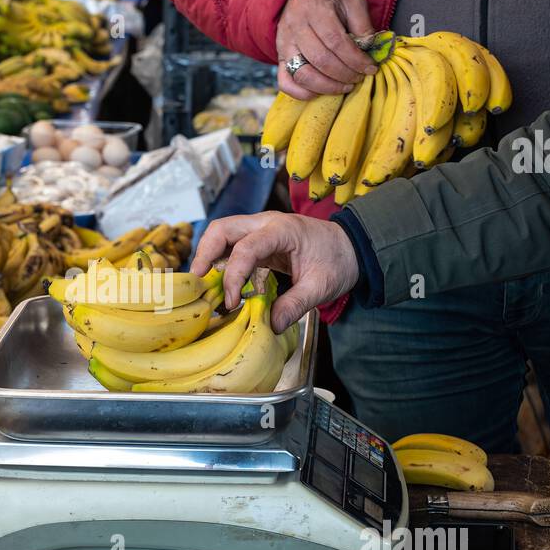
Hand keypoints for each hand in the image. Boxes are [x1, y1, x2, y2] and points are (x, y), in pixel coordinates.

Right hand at [192, 212, 360, 331]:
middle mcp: (266, 223)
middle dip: (204, 254)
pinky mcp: (260, 239)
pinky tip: (219, 283)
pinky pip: (231, 245)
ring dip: (208, 256)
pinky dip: (220, 261)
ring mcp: (261, 229)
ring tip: (203, 285)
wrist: (352, 247)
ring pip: (222, 234)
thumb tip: (271, 326)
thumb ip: (295, 304)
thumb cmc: (339, 261)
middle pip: (221, 229)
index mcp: (282, 230)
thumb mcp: (322, 286)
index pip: (245, 249)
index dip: (233, 277)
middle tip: (196, 284)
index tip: (232, 304)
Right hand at [276, 0, 377, 99]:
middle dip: (345, 74)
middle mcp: (295, 26)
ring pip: (303, 74)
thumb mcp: (352, 0)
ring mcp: (284, 44)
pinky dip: (303, 93)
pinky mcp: (280, 57)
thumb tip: (369, 50)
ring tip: (345, 86)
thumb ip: (363, 24)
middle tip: (359, 77)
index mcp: (314, 8)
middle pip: (321, 60)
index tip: (370, 68)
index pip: (336, 41)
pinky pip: (286, 82)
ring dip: (328, 86)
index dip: (355, 59)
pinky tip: (321, 92)